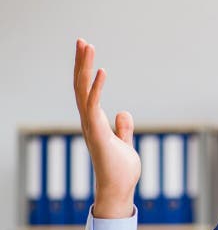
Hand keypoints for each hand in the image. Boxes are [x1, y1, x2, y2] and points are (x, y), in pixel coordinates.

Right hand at [73, 38, 140, 217]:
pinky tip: (101, 70)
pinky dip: (96, 87)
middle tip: (82, 40)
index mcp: (96, 121)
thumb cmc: (121, 170)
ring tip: (87, 46)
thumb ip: (123, 128)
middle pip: (81, 86)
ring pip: (82, 91)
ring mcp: (90, 126)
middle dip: (81, 63)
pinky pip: (93, 105)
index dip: (86, 71)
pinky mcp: (97, 132)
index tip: (88, 52)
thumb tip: (123, 112)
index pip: (87, 91)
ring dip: (84, 67)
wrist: (119, 189)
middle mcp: (89, 121)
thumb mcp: (125, 143)